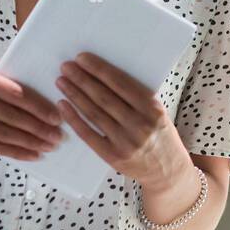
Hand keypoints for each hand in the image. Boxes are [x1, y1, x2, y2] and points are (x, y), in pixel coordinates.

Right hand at [0, 65, 63, 159]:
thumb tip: (36, 98)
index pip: (16, 93)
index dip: (39, 106)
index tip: (57, 115)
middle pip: (14, 115)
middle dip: (41, 127)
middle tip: (59, 135)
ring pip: (6, 133)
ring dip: (32, 142)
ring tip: (50, 146)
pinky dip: (16, 152)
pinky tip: (32, 155)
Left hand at [54, 52, 188, 188]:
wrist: (167, 171)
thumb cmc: (161, 136)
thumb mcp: (158, 113)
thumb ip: (138, 99)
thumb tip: (105, 76)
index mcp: (153, 109)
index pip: (121, 84)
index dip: (100, 70)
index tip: (82, 59)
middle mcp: (139, 125)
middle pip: (104, 97)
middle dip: (82, 80)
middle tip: (66, 67)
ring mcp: (125, 142)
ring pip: (94, 113)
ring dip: (75, 95)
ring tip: (61, 82)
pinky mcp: (113, 156)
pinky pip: (88, 134)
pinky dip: (74, 118)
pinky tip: (63, 105)